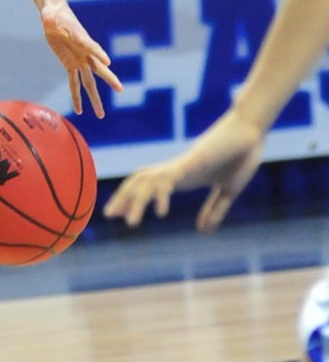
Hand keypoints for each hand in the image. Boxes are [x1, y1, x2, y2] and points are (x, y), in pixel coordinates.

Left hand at [39, 0, 121, 118]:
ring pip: (89, 81)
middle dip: (109, 78)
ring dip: (94, 97)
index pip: (92, 46)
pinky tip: (79, 110)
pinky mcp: (70, 64)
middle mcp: (84, 51)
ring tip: (100, 115)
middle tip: (121, 89)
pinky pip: (74, 83)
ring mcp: (78, 60)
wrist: (54, 15)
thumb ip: (49, 19)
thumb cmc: (53, 14)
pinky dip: (76, 96)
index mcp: (81, 38)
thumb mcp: (49, 15)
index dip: (99, 53)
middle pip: (98, 67)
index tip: (108, 62)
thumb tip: (47, 19)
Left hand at [103, 110, 264, 231]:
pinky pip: (172, 178)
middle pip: (141, 181)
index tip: (121, 215)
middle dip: (124, 197)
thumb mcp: (228, 190)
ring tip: (130, 223)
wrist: (252, 130)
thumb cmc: (241, 154)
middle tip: (109, 215)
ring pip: (150, 180)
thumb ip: (214, 209)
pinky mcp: (194, 161)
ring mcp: (183, 164)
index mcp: (183, 175)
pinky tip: (160, 212)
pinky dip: (162, 193)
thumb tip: (202, 231)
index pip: (149, 185)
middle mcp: (177, 168)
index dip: (133, 197)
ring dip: (138, 201)